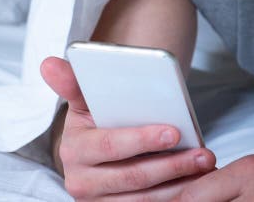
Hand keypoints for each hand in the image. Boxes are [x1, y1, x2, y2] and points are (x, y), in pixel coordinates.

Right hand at [40, 56, 216, 200]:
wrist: (96, 156)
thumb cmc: (96, 122)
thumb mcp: (83, 102)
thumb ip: (72, 83)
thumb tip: (49, 63)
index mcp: (73, 151)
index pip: (111, 146)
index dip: (142, 140)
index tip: (173, 130)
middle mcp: (81, 182)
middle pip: (134, 177)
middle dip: (172, 165)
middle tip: (202, 152)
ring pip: (146, 199)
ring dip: (180, 184)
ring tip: (204, 165)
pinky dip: (176, 198)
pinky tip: (196, 184)